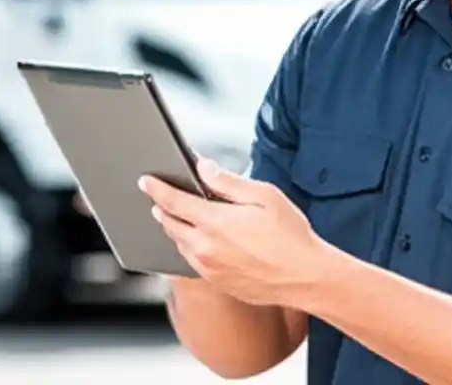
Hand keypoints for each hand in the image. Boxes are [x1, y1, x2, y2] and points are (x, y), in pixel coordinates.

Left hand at [138, 158, 332, 308]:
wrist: (306, 277)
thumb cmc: (291, 235)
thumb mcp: (264, 196)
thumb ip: (229, 182)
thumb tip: (203, 167)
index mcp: (215, 223)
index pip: (174, 201)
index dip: (156, 188)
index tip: (145, 181)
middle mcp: (206, 248)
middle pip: (170, 224)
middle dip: (162, 209)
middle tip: (159, 199)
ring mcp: (209, 269)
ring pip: (180, 245)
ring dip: (175, 229)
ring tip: (178, 218)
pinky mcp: (217, 283)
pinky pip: (193, 262)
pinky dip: (190, 248)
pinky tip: (200, 241)